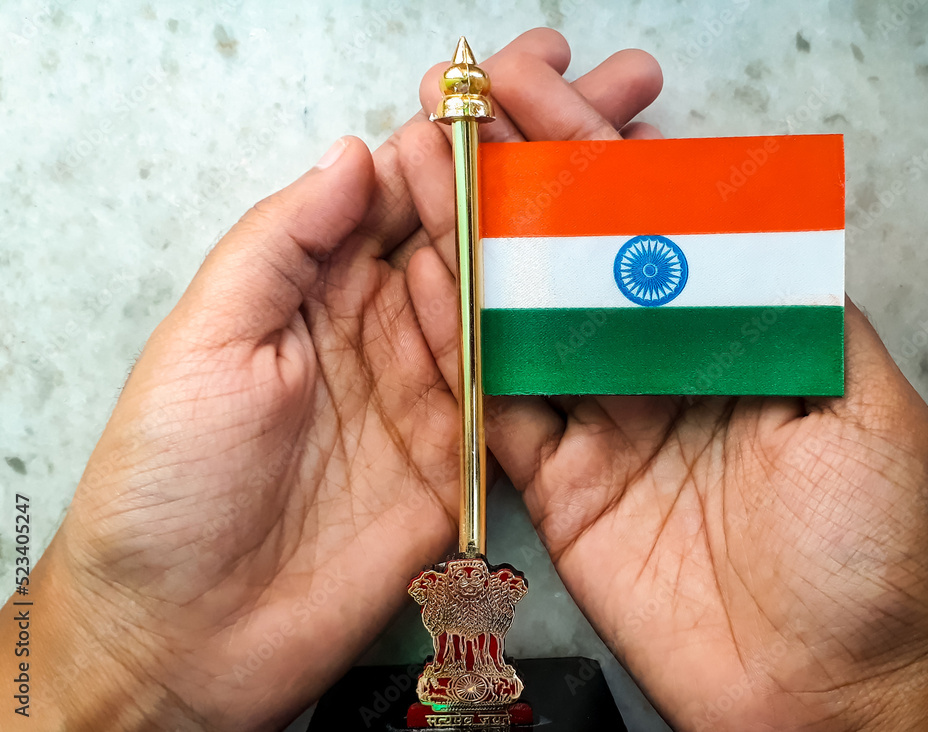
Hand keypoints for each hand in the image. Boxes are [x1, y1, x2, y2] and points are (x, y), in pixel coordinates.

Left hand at [3, 29, 664, 731]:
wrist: (187, 633)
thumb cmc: (167, 486)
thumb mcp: (205, 343)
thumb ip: (280, 247)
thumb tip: (356, 153)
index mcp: (314, 289)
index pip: (399, 188)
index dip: (461, 130)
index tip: (525, 74)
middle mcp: (382, 330)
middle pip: (472, 231)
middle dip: (541, 165)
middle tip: (615, 96)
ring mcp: (430, 393)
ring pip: (511, 300)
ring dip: (571, 239)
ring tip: (636, 175)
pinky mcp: (465, 461)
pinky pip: (524, 391)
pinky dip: (569, 343)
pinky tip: (615, 293)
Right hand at [407, 127, 927, 731]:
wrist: (817, 691)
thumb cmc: (864, 556)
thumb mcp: (860, 408)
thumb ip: (793, 310)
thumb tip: (736, 217)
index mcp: (731, 341)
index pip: (655, 228)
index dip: (599, 159)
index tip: (545, 98)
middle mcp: (658, 370)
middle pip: (576, 262)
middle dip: (520, 185)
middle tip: (462, 117)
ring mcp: (603, 424)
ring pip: (526, 323)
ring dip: (475, 248)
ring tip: (425, 177)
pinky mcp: (561, 485)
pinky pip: (500, 408)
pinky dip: (461, 350)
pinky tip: (427, 284)